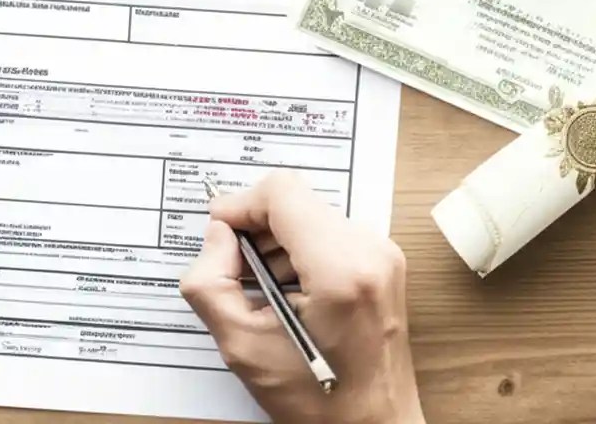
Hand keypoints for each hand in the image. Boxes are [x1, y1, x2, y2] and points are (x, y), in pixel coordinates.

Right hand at [180, 171, 424, 423]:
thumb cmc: (322, 402)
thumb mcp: (242, 347)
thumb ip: (211, 283)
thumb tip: (217, 238)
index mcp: (340, 269)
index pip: (282, 193)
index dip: (240, 205)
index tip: (219, 231)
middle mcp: (370, 252)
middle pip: (296, 202)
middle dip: (256, 228)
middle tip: (235, 271)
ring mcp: (382, 256)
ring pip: (310, 215)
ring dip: (276, 242)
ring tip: (262, 289)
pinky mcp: (384, 264)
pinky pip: (329, 234)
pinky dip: (298, 252)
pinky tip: (286, 292)